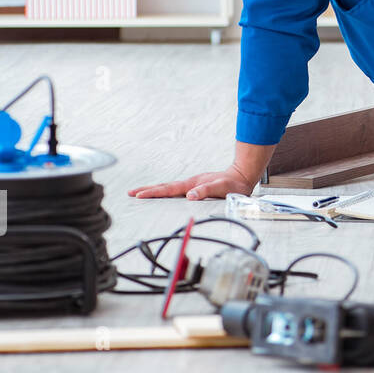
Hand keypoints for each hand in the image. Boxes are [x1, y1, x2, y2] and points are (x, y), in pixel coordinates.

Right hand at [128, 164, 257, 200]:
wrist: (242, 176)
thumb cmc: (233, 184)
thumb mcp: (221, 188)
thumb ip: (206, 191)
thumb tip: (190, 195)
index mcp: (192, 184)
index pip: (169, 189)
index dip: (153, 193)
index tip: (139, 194)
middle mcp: (190, 184)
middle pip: (165, 187)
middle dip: (148, 190)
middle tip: (131, 193)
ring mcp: (192, 185)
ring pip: (169, 188)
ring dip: (155, 190)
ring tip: (141, 193)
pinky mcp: (196, 187)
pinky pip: (176, 190)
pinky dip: (165, 192)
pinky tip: (163, 195)